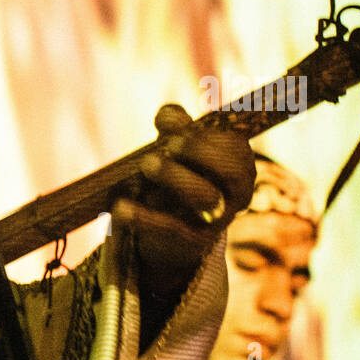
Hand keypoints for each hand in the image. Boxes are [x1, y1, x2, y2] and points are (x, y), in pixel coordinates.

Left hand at [114, 104, 256, 297]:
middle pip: (230, 169)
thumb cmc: (180, 177)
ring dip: (175, 176)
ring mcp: (220, 219)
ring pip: (205, 197)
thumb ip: (176, 128)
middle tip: (167, 144)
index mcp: (240, 164)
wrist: (175, 234)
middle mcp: (239, 193)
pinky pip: (173, 229)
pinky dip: (144, 217)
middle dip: (198, 151)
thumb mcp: (178, 150)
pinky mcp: (195, 243)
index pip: (234, 146)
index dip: (202, 134)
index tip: (167, 125)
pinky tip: (119, 208)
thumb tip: (168, 116)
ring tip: (147, 163)